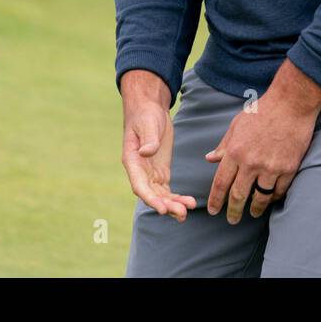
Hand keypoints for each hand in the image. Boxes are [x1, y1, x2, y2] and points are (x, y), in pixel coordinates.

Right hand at [121, 71, 197, 220]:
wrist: (149, 108)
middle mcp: (140, 172)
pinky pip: (168, 190)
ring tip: (188, 210)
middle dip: (166, 205)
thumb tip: (146, 152)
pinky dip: (176, 198)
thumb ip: (148, 139)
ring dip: (173, 205)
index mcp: (132, 161)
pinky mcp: (161, 172)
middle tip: (182, 213)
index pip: (139, 186)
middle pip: (152, 194)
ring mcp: (150, 173)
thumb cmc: (145, 114)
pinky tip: (188, 204)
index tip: (162, 208)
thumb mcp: (147, 123)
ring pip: (161, 195)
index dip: (150, 198)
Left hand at [204, 91, 317, 223]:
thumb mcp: (237, 124)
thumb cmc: (262, 110)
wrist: (292, 103)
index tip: (213, 210)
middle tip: (231, 220)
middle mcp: (251, 163)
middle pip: (238, 196)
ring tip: (252, 213)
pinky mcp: (289, 168)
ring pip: (260, 198)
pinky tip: (270, 199)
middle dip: (233, 211)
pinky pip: (279, 191)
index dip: (215, 200)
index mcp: (235, 151)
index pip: (221, 183)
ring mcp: (271, 167)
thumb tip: (210, 159)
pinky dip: (274, 198)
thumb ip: (224, 145)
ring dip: (255, 209)